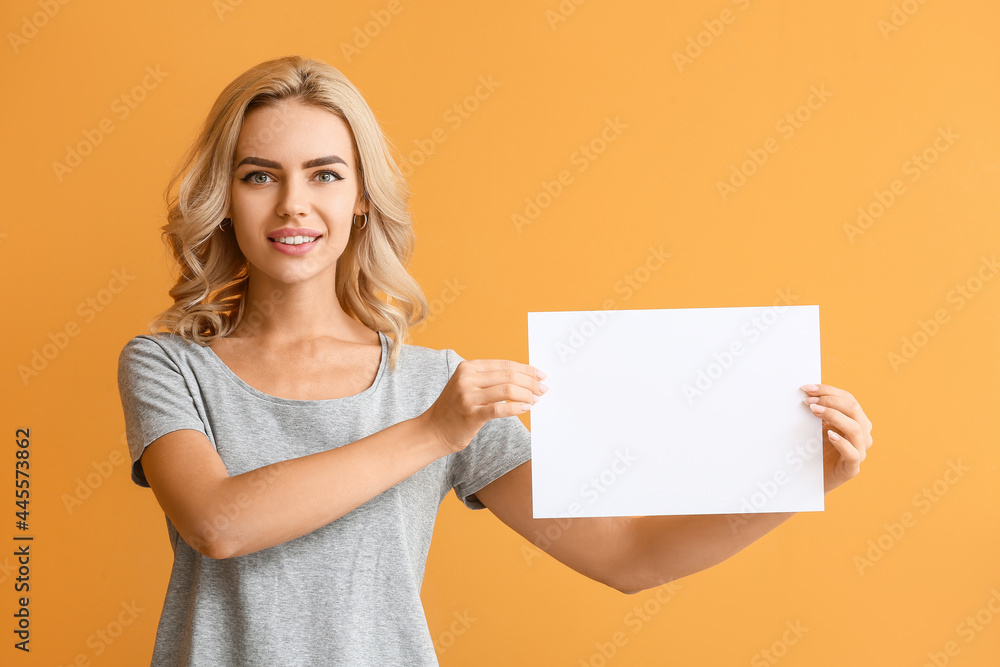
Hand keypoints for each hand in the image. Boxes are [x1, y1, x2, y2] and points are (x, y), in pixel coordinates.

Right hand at [420, 359, 547, 454]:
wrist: (433, 430)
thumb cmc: (455, 409)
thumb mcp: (468, 385)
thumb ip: (490, 379)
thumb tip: (524, 379)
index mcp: (468, 367)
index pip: (505, 364)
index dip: (526, 369)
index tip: (540, 375)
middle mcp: (467, 378)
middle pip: (508, 376)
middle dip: (530, 382)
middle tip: (543, 389)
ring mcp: (467, 396)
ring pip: (507, 390)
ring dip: (526, 395)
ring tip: (535, 399)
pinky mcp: (470, 414)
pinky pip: (500, 409)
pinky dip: (516, 408)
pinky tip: (526, 408)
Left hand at [801, 383, 873, 494]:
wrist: (813, 479)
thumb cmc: (816, 449)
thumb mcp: (818, 427)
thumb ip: (818, 411)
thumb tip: (806, 392)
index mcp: (857, 421)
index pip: (848, 399)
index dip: (828, 391)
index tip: (807, 388)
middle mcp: (863, 434)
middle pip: (853, 410)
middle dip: (829, 401)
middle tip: (808, 401)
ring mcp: (860, 451)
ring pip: (855, 429)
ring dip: (833, 416)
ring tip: (814, 411)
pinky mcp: (852, 468)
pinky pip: (853, 453)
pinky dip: (842, 442)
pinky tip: (829, 434)